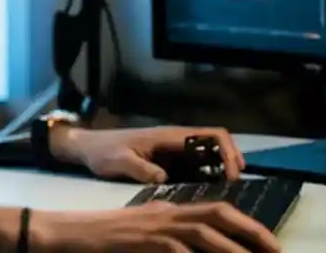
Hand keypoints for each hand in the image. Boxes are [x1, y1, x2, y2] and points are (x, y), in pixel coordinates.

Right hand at [30, 201, 280, 251]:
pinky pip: (177, 251)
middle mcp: (167, 212)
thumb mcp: (144, 237)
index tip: (271, 245)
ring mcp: (154, 226)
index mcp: (170, 209)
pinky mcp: (142, 241)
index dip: (248, 225)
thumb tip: (195, 251)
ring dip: (232, 250)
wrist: (67, 234)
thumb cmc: (104, 240)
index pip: (217, 209)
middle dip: (252, 234)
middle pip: (218, 215)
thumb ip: (172, 243)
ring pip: (203, 233)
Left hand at [52, 125, 246, 183]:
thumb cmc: (104, 152)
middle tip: (236, 183)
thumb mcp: (120, 161)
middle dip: (231, 158)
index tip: (232, 174)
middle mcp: (176, 140)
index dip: (227, 151)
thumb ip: (141, 169)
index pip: (210, 135)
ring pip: (208, 153)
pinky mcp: (168, 160)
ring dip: (221, 167)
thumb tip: (164, 179)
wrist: (89, 148)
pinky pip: (195, 164)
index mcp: (169, 136)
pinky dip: (208, 174)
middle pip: (215, 142)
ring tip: (228, 190)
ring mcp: (173, 150)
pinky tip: (209, 192)